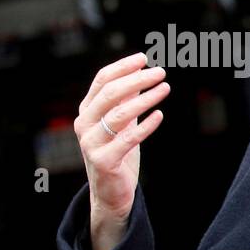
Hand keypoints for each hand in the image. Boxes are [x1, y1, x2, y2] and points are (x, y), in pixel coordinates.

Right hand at [75, 53, 168, 249]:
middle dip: (136, 79)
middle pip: (109, 94)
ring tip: (165, 88)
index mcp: (87, 111)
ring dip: (144, 99)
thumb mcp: (123, 123)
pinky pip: (126, 140)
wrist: (111, 191)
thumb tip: (142, 74)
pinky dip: (145, 126)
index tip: (144, 58)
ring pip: (118, 115)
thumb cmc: (118, 153)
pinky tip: (160, 115)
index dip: (123, 67)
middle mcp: (84, 124)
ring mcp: (91, 143)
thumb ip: (127, 101)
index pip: (101, 81)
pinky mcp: (103, 161)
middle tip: (161, 72)